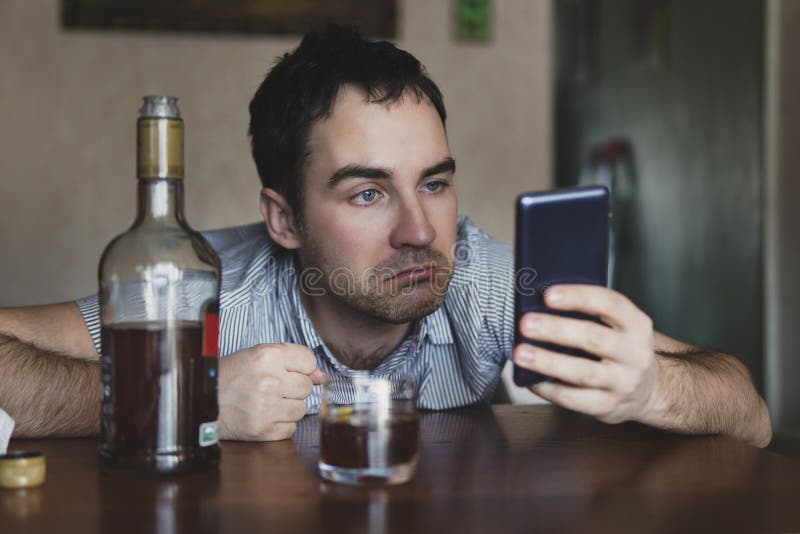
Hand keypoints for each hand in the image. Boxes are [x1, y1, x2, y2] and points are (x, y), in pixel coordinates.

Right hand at [218, 343, 326, 440]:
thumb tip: (322, 376)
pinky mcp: (264, 430)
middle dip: (294, 388)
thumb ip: (292, 360)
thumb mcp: (258, 356)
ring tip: (269, 402)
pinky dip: (281, 424)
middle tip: (274, 387)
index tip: (290, 370)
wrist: (203, 402)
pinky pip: (291, 428)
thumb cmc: (230, 376)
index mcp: (267, 356)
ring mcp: (267, 408)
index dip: (302, 367)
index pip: (309, 361)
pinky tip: (266, 415)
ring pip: (301, 409)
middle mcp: (269, 381)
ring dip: (289, 407)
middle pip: (307, 386)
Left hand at [512, 285, 657, 424]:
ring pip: (582, 371)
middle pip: (593, 337)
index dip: (578, 297)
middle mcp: (634, 354)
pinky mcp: (607, 406)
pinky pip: (573, 398)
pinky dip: (548, 388)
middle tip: (526, 324)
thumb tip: (539, 304)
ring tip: (521, 353)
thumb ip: (589, 313)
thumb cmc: (619, 349)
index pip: (610, 304)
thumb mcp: (618, 326)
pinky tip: (530, 379)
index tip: (548, 294)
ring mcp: (622, 383)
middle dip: (556, 329)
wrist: (646, 391)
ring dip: (548, 361)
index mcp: (637, 325)